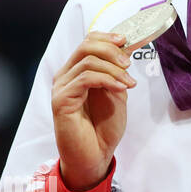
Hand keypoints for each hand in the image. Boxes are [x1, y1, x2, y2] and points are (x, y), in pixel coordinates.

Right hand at [51, 31, 134, 190]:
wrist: (96, 154)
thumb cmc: (104, 126)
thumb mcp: (117, 92)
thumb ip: (117, 72)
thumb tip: (125, 48)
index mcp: (79, 71)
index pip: (89, 41)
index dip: (108, 37)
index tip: (128, 41)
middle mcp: (67, 75)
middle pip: (86, 45)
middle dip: (112, 50)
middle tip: (129, 64)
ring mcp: (62, 86)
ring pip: (88, 60)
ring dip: (115, 70)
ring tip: (129, 84)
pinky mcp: (61, 99)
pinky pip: (85, 78)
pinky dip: (107, 79)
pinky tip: (120, 89)